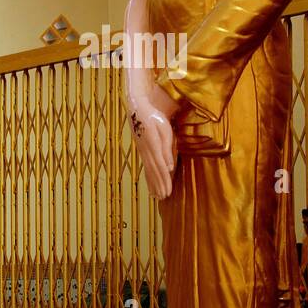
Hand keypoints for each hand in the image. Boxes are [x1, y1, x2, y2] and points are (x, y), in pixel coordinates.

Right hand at [128, 84, 178, 199]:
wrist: (138, 110)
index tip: (168, 191)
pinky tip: (151, 187)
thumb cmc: (154, 117)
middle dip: (160, 186)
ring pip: (149, 172)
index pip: (160, 167)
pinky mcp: (142, 152)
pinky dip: (149, 179)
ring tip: (158, 197)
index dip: (165, 180)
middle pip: (154, 172)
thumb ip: (168, 148)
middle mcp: (146, 152)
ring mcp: (142, 152)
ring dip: (154, 185)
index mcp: (152, 146)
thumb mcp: (164, 129)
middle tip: (164, 198)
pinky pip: (146, 168)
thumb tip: (170, 167)